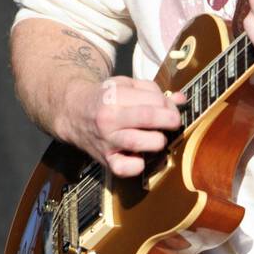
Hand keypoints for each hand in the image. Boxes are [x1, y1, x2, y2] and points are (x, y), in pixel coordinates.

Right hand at [60, 76, 186, 176]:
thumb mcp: (125, 85)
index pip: (153, 101)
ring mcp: (106, 140)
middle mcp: (109, 119)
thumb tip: (180, 100)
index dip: (169, 106)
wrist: (73, 113)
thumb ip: (153, 91)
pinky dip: (138, 165)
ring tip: (157, 137)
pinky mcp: (106, 159)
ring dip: (157, 141)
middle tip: (172, 122)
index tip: (171, 108)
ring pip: (140, 143)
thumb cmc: (105, 98)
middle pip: (148, 118)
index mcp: (115, 96)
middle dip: (169, 120)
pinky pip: (125, 169)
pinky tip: (141, 155)